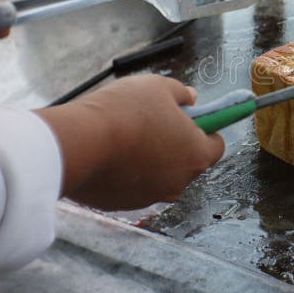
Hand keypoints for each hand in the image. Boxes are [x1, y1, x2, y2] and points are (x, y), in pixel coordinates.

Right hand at [35, 75, 223, 210]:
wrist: (78, 143)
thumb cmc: (125, 111)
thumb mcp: (159, 87)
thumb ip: (182, 93)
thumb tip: (190, 98)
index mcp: (197, 155)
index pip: (215, 146)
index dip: (204, 129)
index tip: (190, 118)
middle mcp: (179, 183)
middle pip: (186, 161)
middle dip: (175, 143)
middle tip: (153, 121)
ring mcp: (150, 197)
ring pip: (158, 175)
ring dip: (149, 159)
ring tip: (126, 135)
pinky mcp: (122, 204)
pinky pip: (131, 185)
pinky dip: (126, 172)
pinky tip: (109, 152)